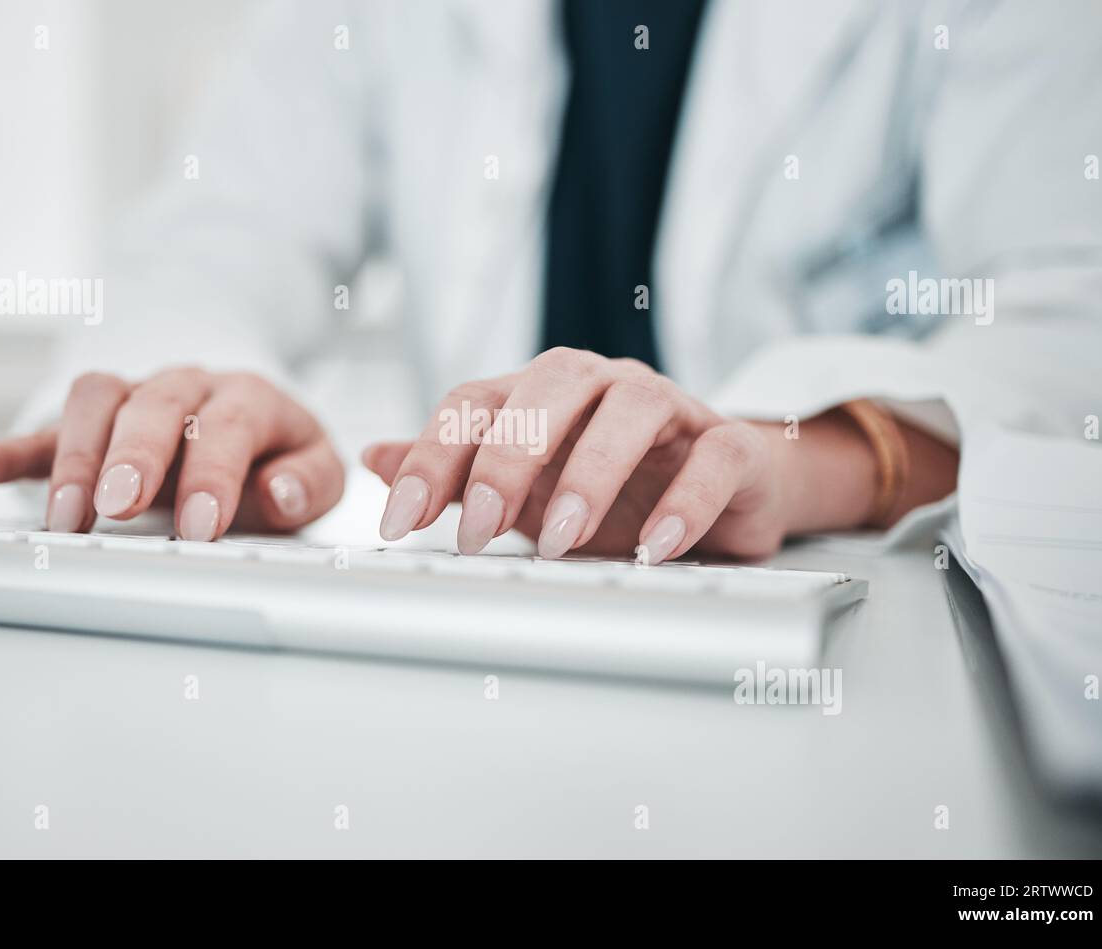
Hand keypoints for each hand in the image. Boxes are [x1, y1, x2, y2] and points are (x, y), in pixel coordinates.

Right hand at [0, 367, 343, 539]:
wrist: (246, 423)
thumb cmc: (275, 455)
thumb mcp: (314, 470)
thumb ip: (307, 482)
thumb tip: (277, 493)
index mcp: (245, 396)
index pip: (227, 423)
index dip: (212, 472)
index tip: (201, 523)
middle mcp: (185, 387)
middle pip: (153, 406)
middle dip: (134, 456)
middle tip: (120, 507)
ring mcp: (133, 399)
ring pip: (96, 404)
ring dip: (75, 457)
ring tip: (64, 518)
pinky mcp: (88, 425)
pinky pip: (38, 428)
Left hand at [362, 347, 884, 561]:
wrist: (723, 488)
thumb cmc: (616, 485)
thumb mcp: (523, 485)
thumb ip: (453, 470)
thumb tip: (372, 458)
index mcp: (541, 392)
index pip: (474, 404)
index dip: (431, 459)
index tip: (399, 523)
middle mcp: (600, 386)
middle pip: (545, 390)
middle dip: (504, 459)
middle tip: (477, 530)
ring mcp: (669, 408)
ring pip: (629, 410)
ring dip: (590, 474)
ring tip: (562, 539)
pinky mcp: (729, 445)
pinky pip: (712, 458)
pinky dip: (684, 502)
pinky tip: (653, 549)